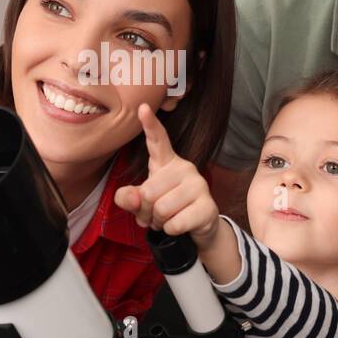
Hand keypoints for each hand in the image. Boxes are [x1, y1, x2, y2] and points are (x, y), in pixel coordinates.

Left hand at [114, 103, 219, 242]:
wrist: (197, 228)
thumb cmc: (166, 210)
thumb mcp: (142, 204)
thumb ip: (130, 198)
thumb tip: (131, 197)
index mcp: (166, 163)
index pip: (157, 140)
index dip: (149, 124)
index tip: (142, 107)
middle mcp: (185, 168)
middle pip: (149, 192)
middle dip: (147, 211)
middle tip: (156, 215)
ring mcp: (199, 185)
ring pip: (161, 209)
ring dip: (159, 222)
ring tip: (168, 219)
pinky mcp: (208, 206)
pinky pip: (175, 223)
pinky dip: (171, 230)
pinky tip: (179, 226)